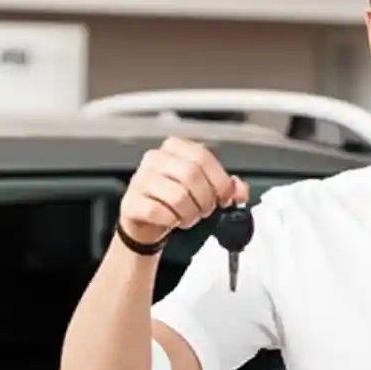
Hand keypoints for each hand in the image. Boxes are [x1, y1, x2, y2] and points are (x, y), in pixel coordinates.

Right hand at [119, 137, 248, 244]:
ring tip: (188, 217)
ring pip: (177, 196)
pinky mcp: (130, 201)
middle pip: (191, 175)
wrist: (146, 222)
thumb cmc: (175, 200)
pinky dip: (171, 220)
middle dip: (205, 199)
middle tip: (205, 211)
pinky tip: (171, 220)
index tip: (225, 198)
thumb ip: (226, 187)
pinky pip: (158, 211)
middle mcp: (155, 158)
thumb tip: (240, 190)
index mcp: (175, 148)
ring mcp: (140, 179)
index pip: (203, 157)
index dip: (219, 181)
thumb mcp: (204, 189)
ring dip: (190, 214)